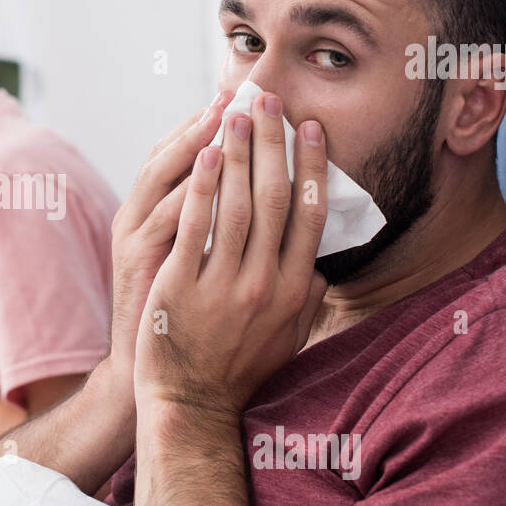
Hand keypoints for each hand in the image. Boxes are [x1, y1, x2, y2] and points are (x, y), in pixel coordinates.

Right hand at [108, 89, 231, 371]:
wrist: (154, 379)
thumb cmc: (179, 326)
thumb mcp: (188, 270)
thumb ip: (211, 234)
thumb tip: (256, 201)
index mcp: (150, 214)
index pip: (180, 153)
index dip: (211, 122)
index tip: (243, 94)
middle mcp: (137, 217)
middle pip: (171, 153)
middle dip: (208, 120)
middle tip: (240, 88)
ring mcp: (137, 238)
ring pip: (166, 175)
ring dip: (201, 140)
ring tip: (230, 111)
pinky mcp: (142, 263)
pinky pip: (173, 217)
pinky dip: (194, 187)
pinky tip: (216, 161)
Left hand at [133, 91, 329, 427]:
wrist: (191, 404)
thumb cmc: (240, 368)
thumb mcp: (289, 336)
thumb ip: (309, 297)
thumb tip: (322, 261)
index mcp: (296, 291)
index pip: (310, 214)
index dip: (312, 166)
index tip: (311, 129)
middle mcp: (266, 284)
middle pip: (275, 198)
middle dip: (274, 143)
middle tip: (270, 101)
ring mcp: (224, 285)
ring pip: (237, 204)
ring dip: (239, 152)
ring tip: (236, 113)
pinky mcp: (182, 286)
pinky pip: (195, 226)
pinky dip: (202, 185)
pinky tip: (204, 152)